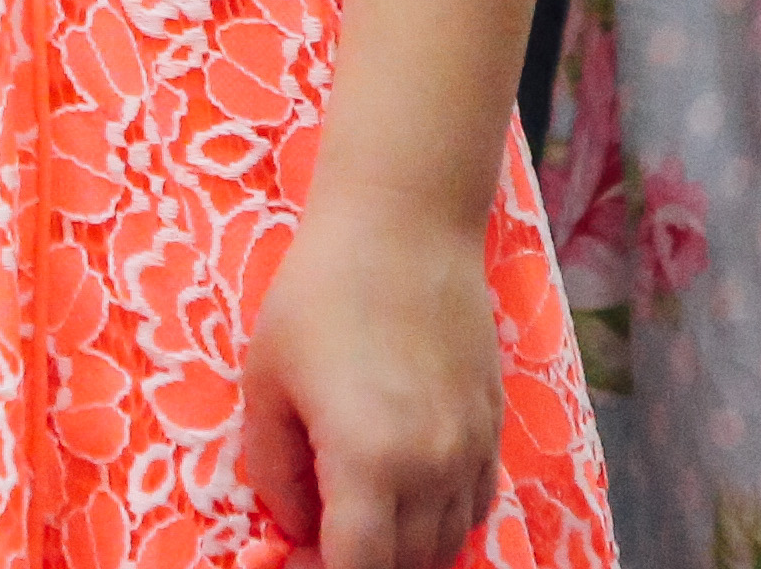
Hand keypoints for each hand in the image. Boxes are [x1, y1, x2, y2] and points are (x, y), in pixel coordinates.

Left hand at [236, 196, 505, 568]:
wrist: (405, 227)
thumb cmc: (319, 294)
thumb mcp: (266, 381)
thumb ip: (273, 470)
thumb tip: (295, 525)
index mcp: (370, 460)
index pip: (358, 568)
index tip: (295, 557)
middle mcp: (433, 468)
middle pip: (407, 566)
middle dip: (360, 564)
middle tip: (319, 537)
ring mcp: (472, 450)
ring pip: (447, 546)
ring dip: (403, 550)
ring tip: (358, 517)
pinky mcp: (493, 429)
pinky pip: (475, 509)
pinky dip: (441, 523)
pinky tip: (405, 496)